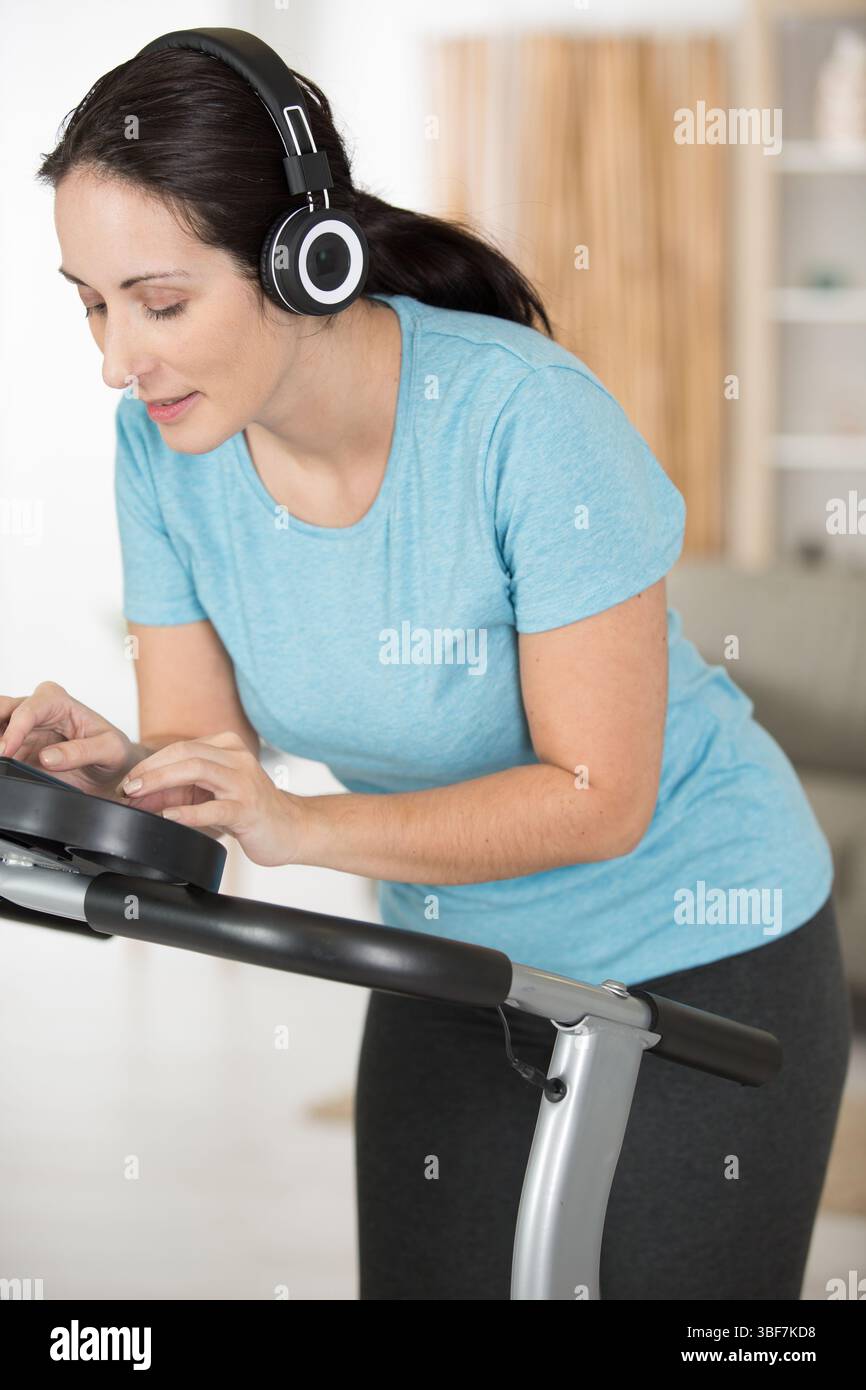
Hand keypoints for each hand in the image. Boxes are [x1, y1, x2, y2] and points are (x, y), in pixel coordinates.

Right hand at [0, 680, 142, 797]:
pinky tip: (3, 767)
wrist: (112, 770)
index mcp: (58, 701)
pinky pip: (2, 749)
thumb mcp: (110, 749)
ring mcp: (23, 730)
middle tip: (0, 753)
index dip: (15, 730)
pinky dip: (1, 758)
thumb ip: (81, 751)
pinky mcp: (18, 750)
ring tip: (2, 762)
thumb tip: (47, 757)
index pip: (29, 710)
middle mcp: (36, 711)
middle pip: (3, 710)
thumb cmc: (113, 750)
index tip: (6, 750)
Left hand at [118, 732, 307, 867]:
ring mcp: (244, 783)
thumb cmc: (250, 809)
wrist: (292, 828)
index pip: (181, 747)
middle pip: (185, 753)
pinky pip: (214, 807)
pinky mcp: (248, 809)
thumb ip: (179, 789)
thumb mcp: (212, 793)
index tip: (129, 780)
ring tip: (139, 796)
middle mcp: (237, 759)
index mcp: (228, 747)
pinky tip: (169, 816)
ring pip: (197, 770)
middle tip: (128, 787)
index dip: (150, 763)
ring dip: (161, 782)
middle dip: (150, 769)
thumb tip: (138, 795)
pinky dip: (188, 812)